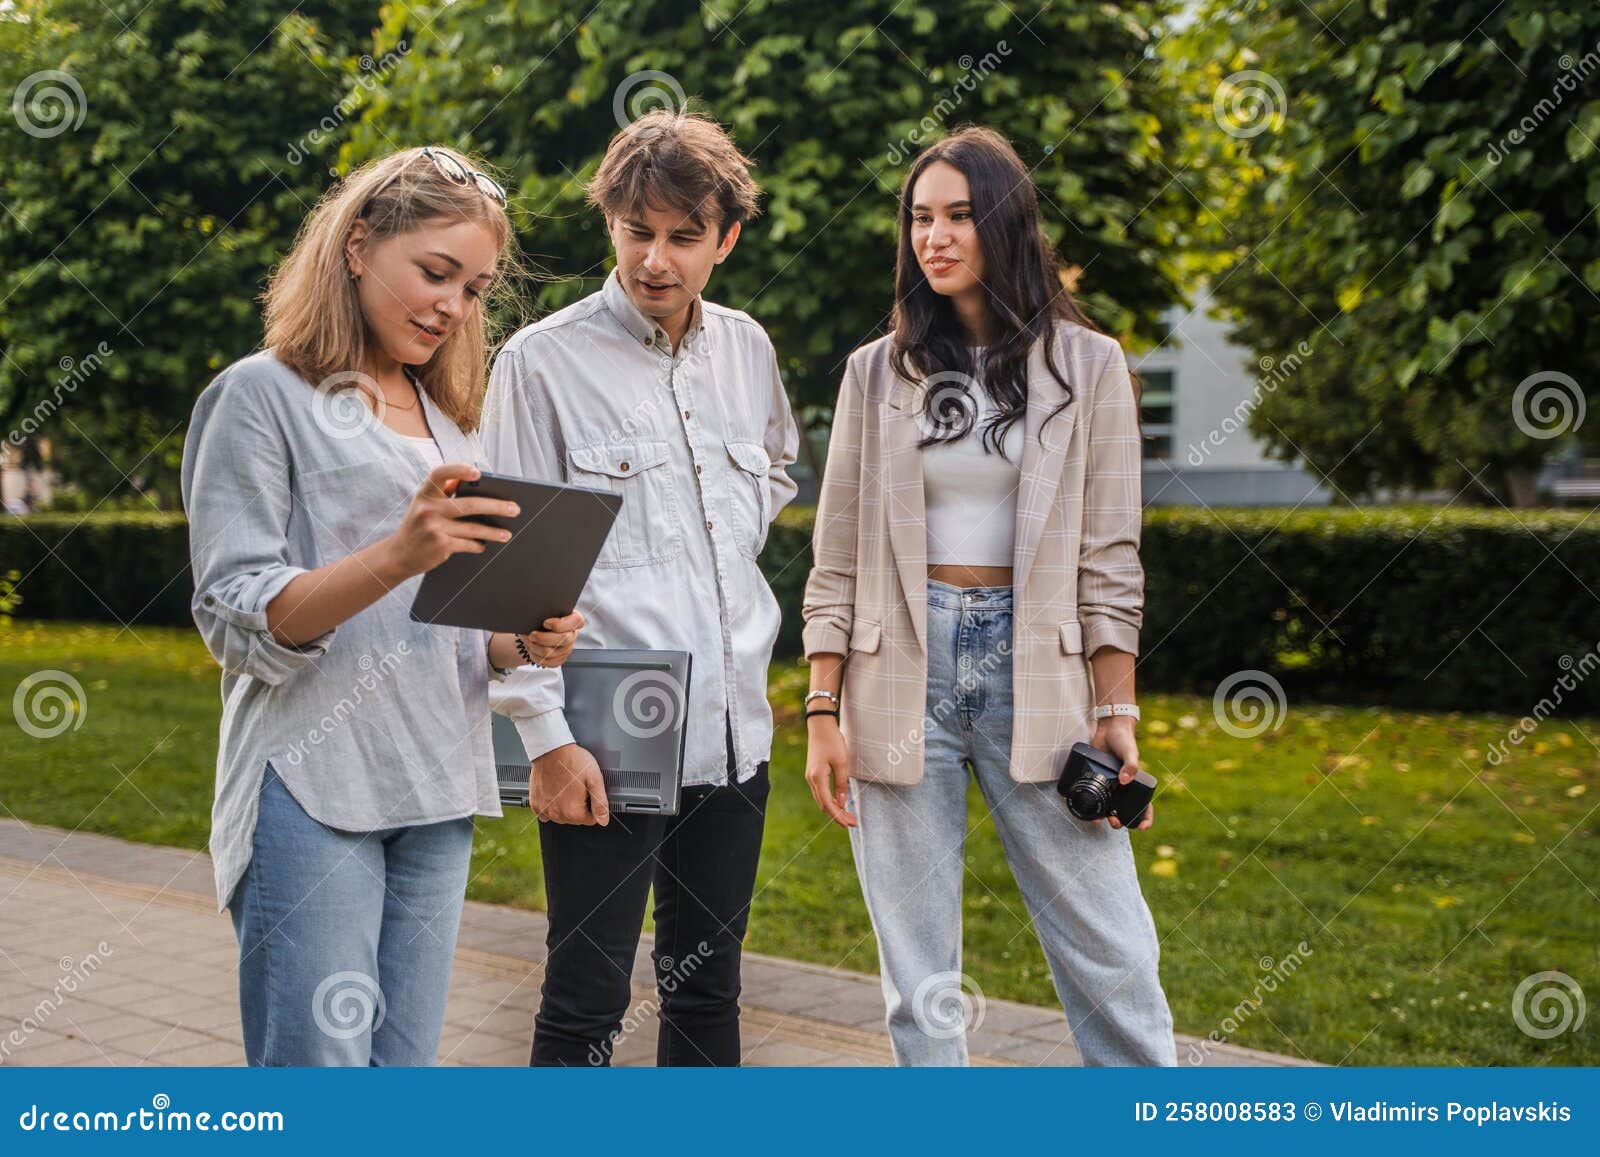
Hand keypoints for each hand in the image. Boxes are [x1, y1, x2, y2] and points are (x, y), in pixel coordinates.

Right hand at [379, 463, 520, 580]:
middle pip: (469, 504)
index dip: (458, 470)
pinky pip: (468, 543)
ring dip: (493, 532)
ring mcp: (434, 527)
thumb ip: (444, 492)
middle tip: (515, 509)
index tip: (477, 472)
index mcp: (425, 494)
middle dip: (496, 507)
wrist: (399, 555)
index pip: (440, 474)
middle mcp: (428, 509)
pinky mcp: (440, 545)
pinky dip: (478, 545)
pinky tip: (483, 545)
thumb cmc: (418, 525)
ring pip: (473, 528)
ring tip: (507, 534)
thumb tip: (474, 479)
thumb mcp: (424, 505)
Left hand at [514, 611, 584, 667]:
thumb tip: (532, 615)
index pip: (577, 621)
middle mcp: (572, 634)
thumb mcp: (541, 611)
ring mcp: (567, 648)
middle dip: (544, 638)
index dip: (562, 624)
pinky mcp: (560, 659)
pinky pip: (550, 662)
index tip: (545, 623)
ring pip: (553, 652)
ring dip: (537, 648)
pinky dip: (538, 657)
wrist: (532, 630)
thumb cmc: (538, 618)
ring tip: (529, 642)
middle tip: (532, 635)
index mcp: (572, 618)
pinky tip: (532, 650)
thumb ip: (543, 611)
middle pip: (564, 639)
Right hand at [529, 743, 608, 825]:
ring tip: (566, 787)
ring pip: (561, 817)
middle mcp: (557, 814)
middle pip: (575, 819)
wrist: (551, 749)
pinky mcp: (535, 803)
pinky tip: (555, 793)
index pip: (590, 819)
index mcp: (573, 812)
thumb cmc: (572, 760)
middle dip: (579, 806)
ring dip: (565, 807)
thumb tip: (603, 820)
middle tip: (578, 787)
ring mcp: (545, 810)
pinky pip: (545, 813)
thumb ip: (600, 802)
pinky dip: (551, 806)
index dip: (592, 805)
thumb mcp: (594, 779)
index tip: (588, 793)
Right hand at [804, 715, 855, 828]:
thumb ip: (841, 784)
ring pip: (822, 799)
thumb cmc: (832, 741)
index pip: (828, 804)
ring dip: (834, 809)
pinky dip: (830, 800)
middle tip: (853, 822)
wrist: (820, 725)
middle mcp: (811, 780)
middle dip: (837, 815)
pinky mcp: (813, 773)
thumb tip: (841, 802)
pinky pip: (821, 792)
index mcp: (817, 778)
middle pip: (824, 805)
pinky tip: (839, 802)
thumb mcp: (841, 763)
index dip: (838, 816)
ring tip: (848, 815)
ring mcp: (811, 777)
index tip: (850, 824)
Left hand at [1091, 716, 1152, 831]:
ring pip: (1106, 807)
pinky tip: (1082, 806)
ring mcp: (1108, 785)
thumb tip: (1125, 780)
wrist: (1108, 728)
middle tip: (1114, 820)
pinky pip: (1092, 795)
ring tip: (1098, 819)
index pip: (1145, 806)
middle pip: (1123, 812)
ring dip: (1102, 816)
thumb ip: (1130, 765)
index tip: (1142, 827)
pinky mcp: (1095, 779)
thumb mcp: (1130, 753)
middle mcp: (1122, 788)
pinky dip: (1087, 803)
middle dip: (1119, 821)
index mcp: (1135, 784)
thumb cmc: (1124, 740)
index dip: (1145, 819)